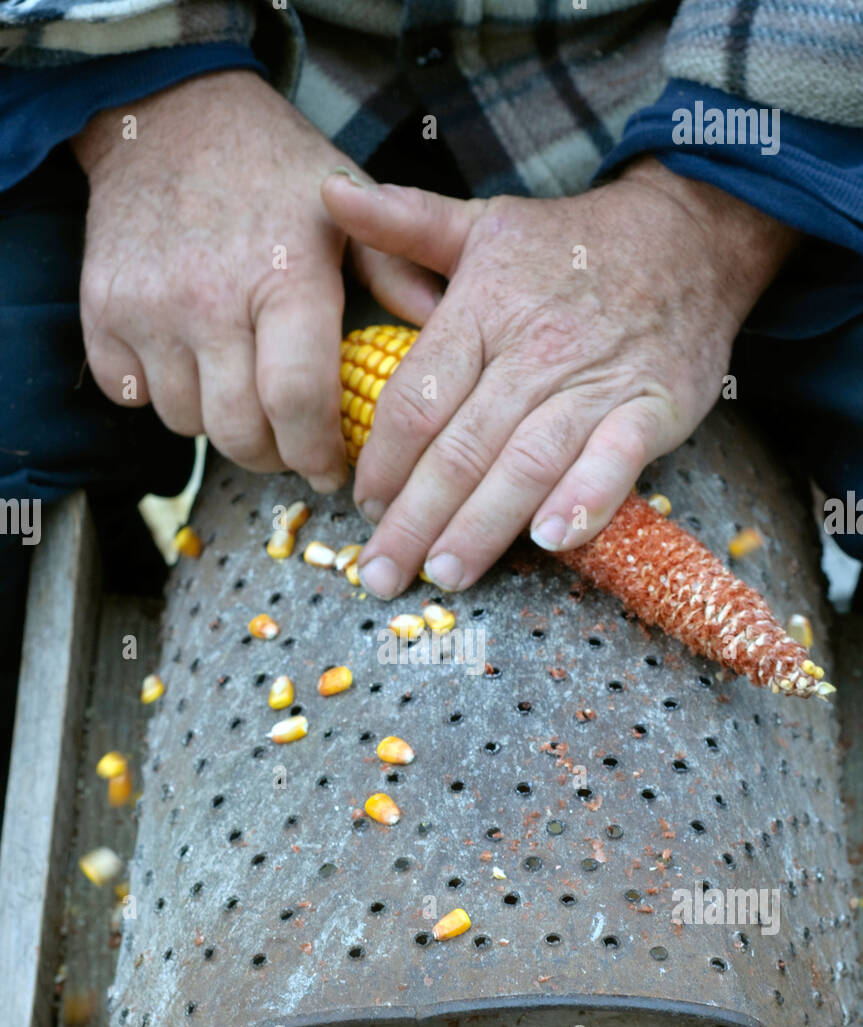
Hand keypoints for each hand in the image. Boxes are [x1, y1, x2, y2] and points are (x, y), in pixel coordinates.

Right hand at [71, 71, 438, 484]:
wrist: (171, 116)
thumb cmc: (274, 171)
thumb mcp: (349, 212)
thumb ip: (400, 276)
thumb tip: (453, 338)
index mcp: (285, 278)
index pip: (298, 405)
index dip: (317, 454)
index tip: (330, 469)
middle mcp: (211, 300)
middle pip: (241, 433)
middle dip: (273, 453)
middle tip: (289, 441)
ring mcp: (148, 309)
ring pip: (187, 423)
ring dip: (218, 424)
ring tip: (241, 392)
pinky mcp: (102, 312)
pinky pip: (131, 396)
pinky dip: (159, 395)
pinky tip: (189, 365)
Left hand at [322, 158, 798, 592]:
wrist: (688, 235)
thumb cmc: (571, 245)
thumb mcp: (482, 223)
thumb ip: (403, 224)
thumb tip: (326, 196)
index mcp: (483, 308)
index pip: (417, 399)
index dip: (385, 461)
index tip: (363, 508)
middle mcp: (534, 348)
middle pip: (461, 447)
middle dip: (415, 518)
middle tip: (383, 575)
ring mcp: (596, 380)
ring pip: (526, 463)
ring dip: (482, 526)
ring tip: (445, 575)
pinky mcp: (653, 405)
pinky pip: (615, 458)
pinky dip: (586, 498)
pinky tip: (552, 540)